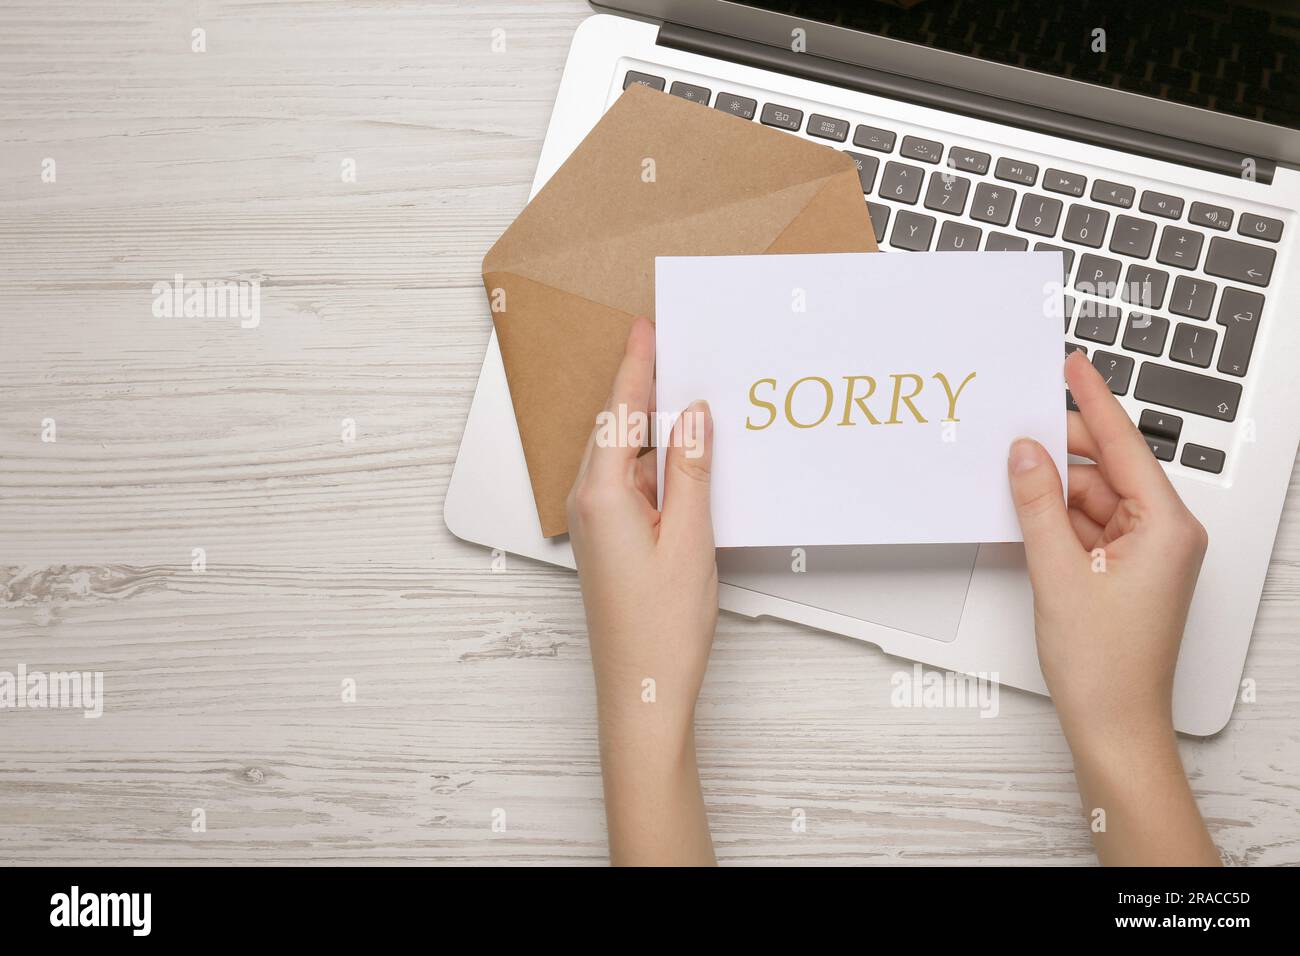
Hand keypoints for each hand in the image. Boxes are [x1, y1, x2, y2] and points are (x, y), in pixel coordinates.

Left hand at [566, 316, 716, 865]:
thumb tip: (693, 417)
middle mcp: (589, 503)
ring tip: (678, 390)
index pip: (620, 413)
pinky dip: (651, 461)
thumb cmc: (662, 626)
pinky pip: (627, 483)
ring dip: (647, 425)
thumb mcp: (690, 538)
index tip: (646, 328)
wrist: (644, 688)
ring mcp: (596, 524)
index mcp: (603, 495)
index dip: (637, 367)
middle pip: (615, 429)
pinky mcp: (608, 540)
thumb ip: (692, 471)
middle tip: (666, 346)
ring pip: (622, 456)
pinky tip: (677, 454)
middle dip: (640, 387)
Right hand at [1007, 349, 1217, 864]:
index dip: (1093, 400)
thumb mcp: (1058, 572)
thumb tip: (1025, 454)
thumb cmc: (1105, 665)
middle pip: (1104, 468)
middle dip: (1060, 451)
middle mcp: (1163, 533)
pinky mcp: (1122, 570)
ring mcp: (1143, 553)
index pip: (1123, 444)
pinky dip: (1055, 517)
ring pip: (1090, 496)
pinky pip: (1085, 524)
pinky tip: (1024, 511)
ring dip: (1052, 490)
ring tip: (1010, 477)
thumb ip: (1037, 504)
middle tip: (1014, 427)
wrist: (1114, 725)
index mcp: (1166, 526)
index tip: (1073, 364)